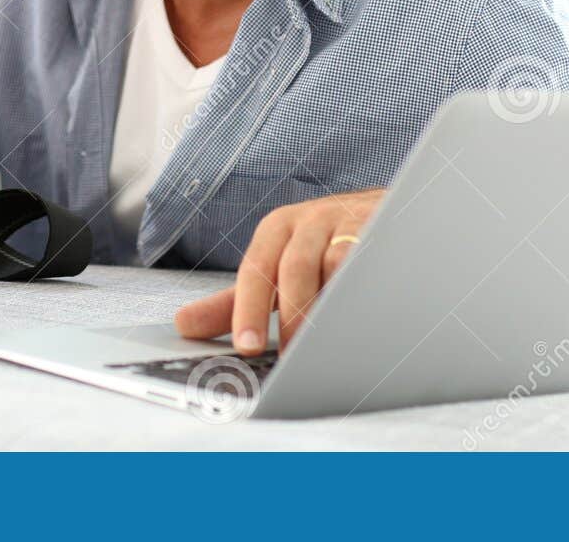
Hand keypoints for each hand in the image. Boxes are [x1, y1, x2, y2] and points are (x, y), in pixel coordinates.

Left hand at [174, 188, 384, 352]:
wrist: (383, 211)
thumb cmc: (320, 248)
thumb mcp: (275, 269)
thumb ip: (233, 300)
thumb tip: (183, 325)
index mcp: (276, 229)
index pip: (255, 269)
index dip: (249, 309)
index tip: (247, 345)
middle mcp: (309, 220)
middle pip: (293, 268)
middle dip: (290, 316)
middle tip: (289, 358)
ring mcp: (348, 222)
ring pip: (335, 264)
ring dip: (327, 308)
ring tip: (323, 347)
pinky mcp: (385, 228)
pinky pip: (373, 261)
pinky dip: (363, 291)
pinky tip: (360, 319)